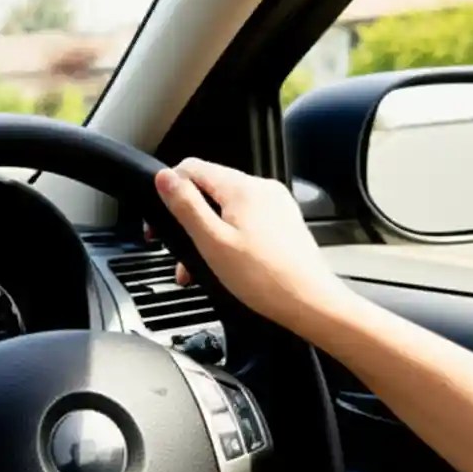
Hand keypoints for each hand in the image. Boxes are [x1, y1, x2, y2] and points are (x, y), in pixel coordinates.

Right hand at [154, 158, 352, 330]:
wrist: (311, 303)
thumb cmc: (266, 279)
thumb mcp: (212, 242)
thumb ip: (185, 206)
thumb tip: (164, 178)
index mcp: (242, 188)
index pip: (192, 168)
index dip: (169, 191)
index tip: (161, 222)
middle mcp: (262, 189)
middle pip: (209, 190)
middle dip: (188, 220)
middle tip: (177, 252)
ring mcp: (275, 206)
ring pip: (226, 209)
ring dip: (207, 234)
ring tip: (200, 268)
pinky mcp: (283, 224)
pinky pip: (246, 222)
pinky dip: (229, 239)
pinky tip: (225, 265)